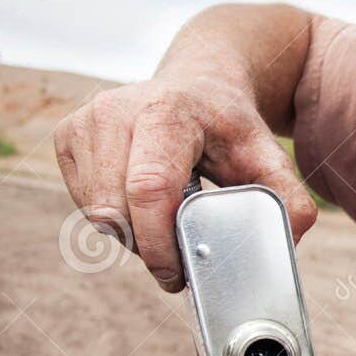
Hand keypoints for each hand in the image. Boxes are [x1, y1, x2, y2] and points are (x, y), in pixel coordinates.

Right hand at [53, 72, 318, 290]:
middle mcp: (117, 109)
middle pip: (117, 209)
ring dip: (131, 233)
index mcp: (167, 112)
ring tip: (166, 215)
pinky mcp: (67, 134)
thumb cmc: (229, 127)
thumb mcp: (268, 156)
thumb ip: (288, 199)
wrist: (199, 83)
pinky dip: (113, 217)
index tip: (178, 273)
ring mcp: (86, 119)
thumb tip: (286, 243)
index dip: (159, 241)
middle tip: (178, 253)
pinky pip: (83, 202)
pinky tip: (140, 198)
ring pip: (97, 212)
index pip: (149, 188)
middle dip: (147, 246)